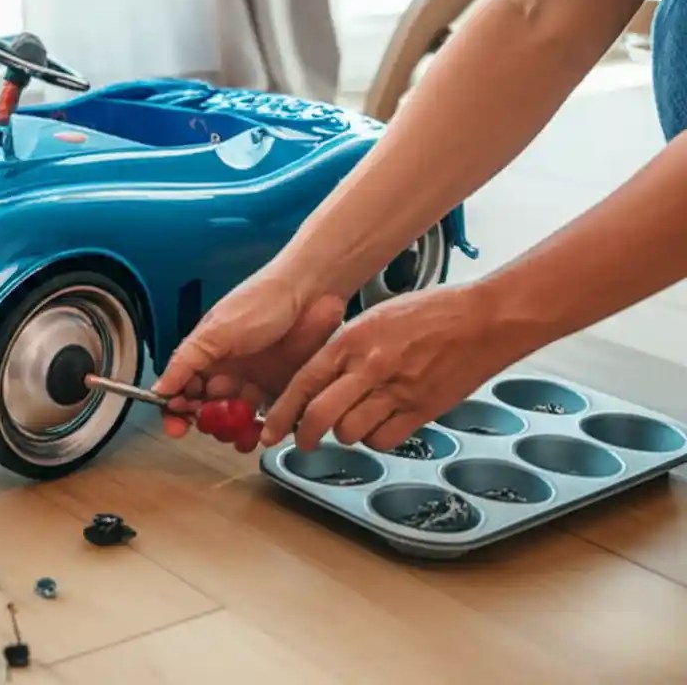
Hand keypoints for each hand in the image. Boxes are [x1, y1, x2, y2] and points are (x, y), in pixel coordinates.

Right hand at [151, 273, 345, 451]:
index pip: (181, 389)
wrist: (310, 293)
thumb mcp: (215, 331)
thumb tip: (158, 390)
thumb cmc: (259, 302)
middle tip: (214, 426)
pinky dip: (261, 430)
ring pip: (235, 418)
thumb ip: (186, 361)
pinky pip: (267, 418)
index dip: (175, 410)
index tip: (177, 426)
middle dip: (207, 423)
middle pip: (207, 409)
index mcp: (205, 356)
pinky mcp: (281, 389)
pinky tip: (262, 434)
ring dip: (233, 432)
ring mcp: (254, 382)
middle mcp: (226, 371)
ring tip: (239, 436)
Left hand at [260, 283, 523, 450]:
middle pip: (321, 416)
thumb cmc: (430, 313)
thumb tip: (317, 380)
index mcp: (353, 339)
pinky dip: (376, 439)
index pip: (305, 381)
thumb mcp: (375, 318)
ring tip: (356, 419)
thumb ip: (345, 348)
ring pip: (350, 432)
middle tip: (304, 442)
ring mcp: (397, 390)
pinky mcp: (422, 409)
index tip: (271, 430)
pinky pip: (383, 440)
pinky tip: (382, 424)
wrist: (484, 319)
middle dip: (305, 435)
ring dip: (346, 433)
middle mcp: (370, 366)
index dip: (282, 411)